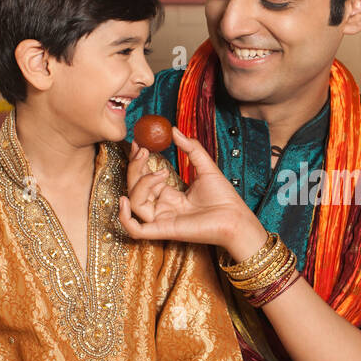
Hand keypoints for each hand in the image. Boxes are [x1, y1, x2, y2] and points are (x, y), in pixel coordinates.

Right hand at [119, 129, 267, 259]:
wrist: (236, 218)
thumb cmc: (225, 198)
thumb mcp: (206, 166)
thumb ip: (191, 148)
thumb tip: (174, 129)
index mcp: (170, 195)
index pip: (144, 178)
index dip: (138, 161)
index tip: (139, 143)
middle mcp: (163, 207)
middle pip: (135, 188)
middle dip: (135, 167)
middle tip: (144, 150)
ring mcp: (161, 220)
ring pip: (135, 202)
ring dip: (141, 184)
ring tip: (161, 173)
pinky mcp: (163, 231)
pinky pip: (135, 229)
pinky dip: (124, 216)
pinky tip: (125, 199)